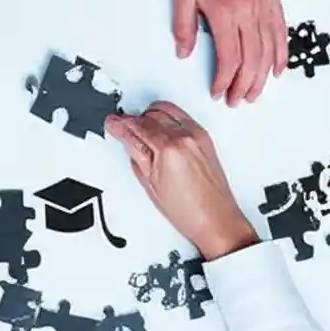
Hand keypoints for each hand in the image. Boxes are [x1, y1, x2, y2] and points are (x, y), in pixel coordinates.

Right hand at [105, 102, 257, 260]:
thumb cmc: (188, 211)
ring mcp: (198, 136)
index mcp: (169, 148)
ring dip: (152, 116)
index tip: (113, 123)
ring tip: (142, 132)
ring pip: (167, 110)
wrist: (216, 220)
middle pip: (152, 113)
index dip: (122, 123)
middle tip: (125, 130)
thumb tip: (126, 138)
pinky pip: (181, 117)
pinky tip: (161, 132)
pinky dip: (168, 119)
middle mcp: (186, 137)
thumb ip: (136, 154)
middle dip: (135, 120)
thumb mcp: (151, 183)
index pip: (139, 125)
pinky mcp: (205, 138)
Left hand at [173, 0, 286, 106]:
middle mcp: (249, 10)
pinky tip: (276, 70)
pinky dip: (281, 54)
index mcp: (225, 11)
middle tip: (237, 101)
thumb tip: (185, 54)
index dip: (225, 80)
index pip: (229, 57)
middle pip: (252, 59)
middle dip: (245, 85)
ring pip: (270, 50)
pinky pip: (281, 32)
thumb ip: (184, 26)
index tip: (218, 93)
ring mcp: (265, 4)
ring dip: (263, 76)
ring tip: (254, 93)